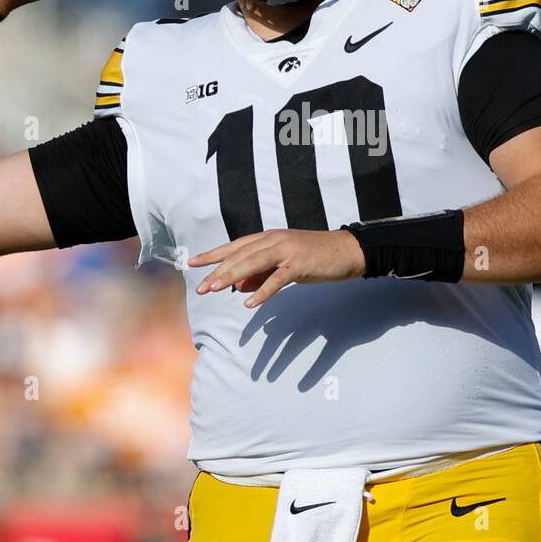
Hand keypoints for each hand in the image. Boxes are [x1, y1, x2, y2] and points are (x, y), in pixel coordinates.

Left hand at [189, 229, 367, 308]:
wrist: (347, 251)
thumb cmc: (315, 258)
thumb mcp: (284, 265)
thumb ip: (261, 274)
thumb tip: (239, 287)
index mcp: (269, 238)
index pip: (235, 246)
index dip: (213, 254)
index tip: (193, 263)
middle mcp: (274, 239)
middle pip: (240, 254)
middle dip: (217, 270)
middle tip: (201, 287)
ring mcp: (287, 250)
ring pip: (253, 262)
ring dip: (232, 276)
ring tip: (215, 289)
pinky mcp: (300, 263)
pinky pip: (277, 278)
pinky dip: (263, 291)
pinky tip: (250, 304)